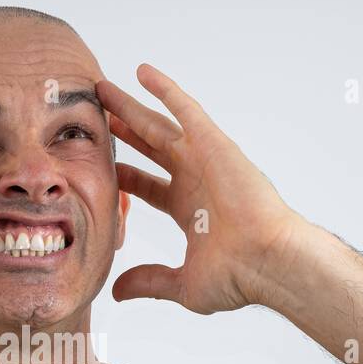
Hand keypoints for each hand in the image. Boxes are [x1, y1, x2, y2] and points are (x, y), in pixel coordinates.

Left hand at [96, 64, 307, 313]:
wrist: (268, 262)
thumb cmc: (239, 276)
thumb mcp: (183, 284)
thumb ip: (150, 282)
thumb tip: (117, 291)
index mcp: (190, 209)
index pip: (147, 187)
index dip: (123, 175)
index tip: (98, 164)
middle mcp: (195, 180)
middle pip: (149, 149)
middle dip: (122, 132)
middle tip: (94, 115)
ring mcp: (204, 160)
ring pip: (159, 125)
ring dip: (131, 107)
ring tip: (103, 89)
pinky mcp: (214, 145)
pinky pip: (186, 110)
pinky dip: (166, 90)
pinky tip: (142, 72)